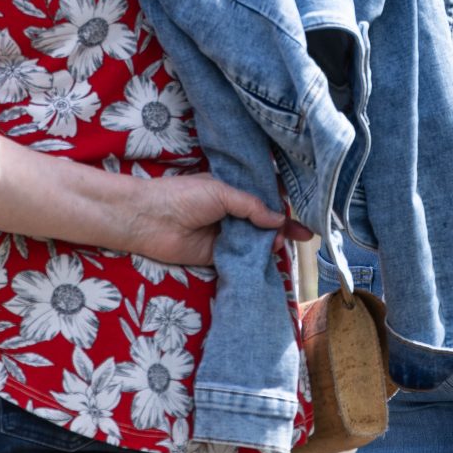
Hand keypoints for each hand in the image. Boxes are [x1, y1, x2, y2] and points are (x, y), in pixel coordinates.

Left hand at [118, 173, 294, 269]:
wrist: (149, 220)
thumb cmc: (182, 196)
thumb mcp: (221, 192)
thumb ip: (251, 207)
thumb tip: (278, 219)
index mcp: (231, 191)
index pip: (263, 198)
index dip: (282, 205)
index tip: (303, 212)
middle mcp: (231, 213)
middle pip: (263, 222)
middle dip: (282, 227)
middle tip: (302, 235)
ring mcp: (224, 235)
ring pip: (255, 242)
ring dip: (269, 244)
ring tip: (278, 244)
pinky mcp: (217, 257)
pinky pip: (241, 260)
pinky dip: (255, 261)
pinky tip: (268, 260)